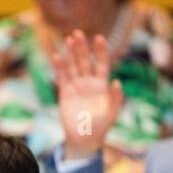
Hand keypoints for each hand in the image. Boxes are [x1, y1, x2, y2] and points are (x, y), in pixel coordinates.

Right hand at [52, 30, 123, 160]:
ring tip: (68, 39)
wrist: (85, 138)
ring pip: (73, 66)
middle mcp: (89, 82)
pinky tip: (56, 56)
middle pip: (85, 60)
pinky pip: (62, 77)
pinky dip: (59, 67)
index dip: (100, 51)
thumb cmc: (102, 126)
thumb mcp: (112, 112)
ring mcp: (76, 87)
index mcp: (102, 84)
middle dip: (82, 47)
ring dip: (71, 53)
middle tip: (78, 33)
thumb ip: (116, 97)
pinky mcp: (65, 93)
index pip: (102, 63)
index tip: (99, 38)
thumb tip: (117, 81)